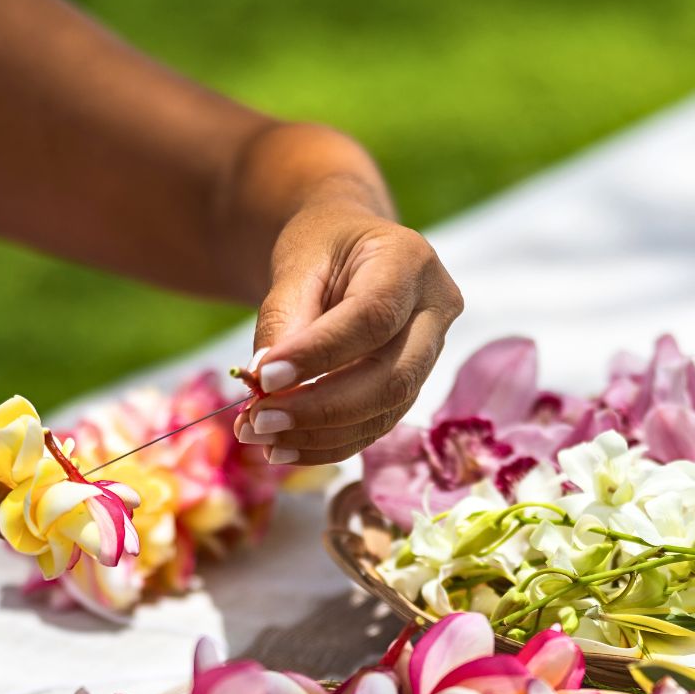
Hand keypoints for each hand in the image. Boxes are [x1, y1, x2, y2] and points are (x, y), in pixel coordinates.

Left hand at [233, 202, 462, 464]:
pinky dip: (326, 443)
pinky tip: (283, 446)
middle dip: (321, 408)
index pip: (371, 318)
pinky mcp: (412, 386)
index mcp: (410, 261)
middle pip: (392, 377)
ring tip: (260, 437)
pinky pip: (375, 426)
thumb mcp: (297, 264)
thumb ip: (283, 319)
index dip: (318, 355)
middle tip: (259, 421)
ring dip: (318, 434)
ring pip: (385, 410)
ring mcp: (431, 353)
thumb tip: (263, 385)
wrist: (349, 251)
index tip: (263, 379)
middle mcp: (435, 309)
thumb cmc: (323, 247)